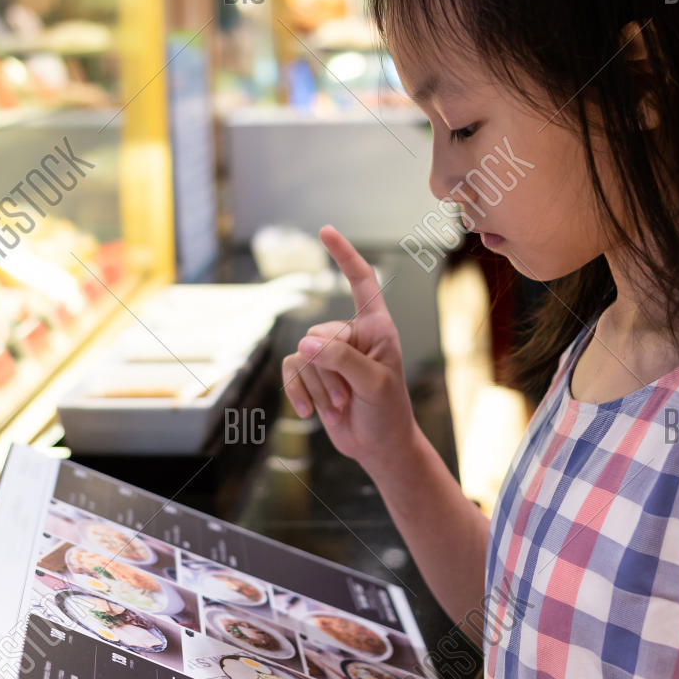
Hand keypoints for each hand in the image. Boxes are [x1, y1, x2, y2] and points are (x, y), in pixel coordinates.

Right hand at [280, 226, 416, 467]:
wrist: (378, 447)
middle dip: (329, 370)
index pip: (361, 283)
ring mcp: (330, 355)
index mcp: (377, 328)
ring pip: (302, 355)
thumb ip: (341, 361)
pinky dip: (297, 392)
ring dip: (317, 386)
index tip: (325, 231)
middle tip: (349, 396)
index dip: (344, 256)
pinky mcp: (313, 374)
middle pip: (319, 333)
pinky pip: (291, 370)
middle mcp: (352, 336)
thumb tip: (305, 344)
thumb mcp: (373, 385)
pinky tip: (310, 413)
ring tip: (339, 406)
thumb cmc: (388, 413)